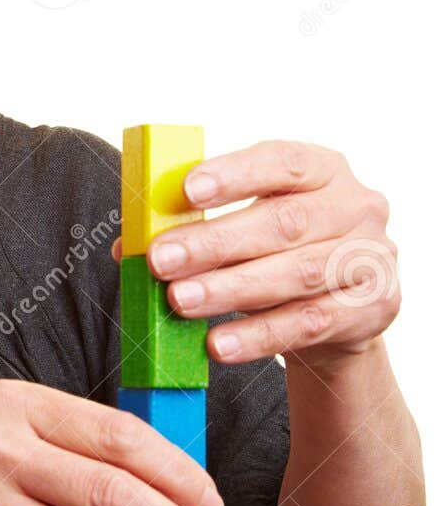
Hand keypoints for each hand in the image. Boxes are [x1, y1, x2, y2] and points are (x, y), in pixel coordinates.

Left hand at [116, 139, 399, 367]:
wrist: (342, 309)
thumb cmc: (280, 253)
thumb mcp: (247, 227)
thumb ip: (195, 226)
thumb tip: (131, 244)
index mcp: (323, 169)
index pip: (282, 161)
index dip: (236, 174)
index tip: (187, 189)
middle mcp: (356, 207)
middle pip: (284, 223)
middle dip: (216, 243)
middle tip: (161, 261)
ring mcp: (371, 258)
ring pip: (297, 275)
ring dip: (231, 290)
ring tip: (180, 302)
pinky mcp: (374, 309)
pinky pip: (309, 323)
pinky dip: (259, 336)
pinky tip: (217, 344)